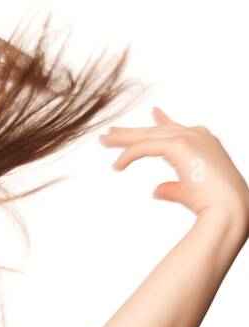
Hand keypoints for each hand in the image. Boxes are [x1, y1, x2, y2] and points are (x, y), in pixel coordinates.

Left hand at [101, 106, 248, 231]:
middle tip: (110, 132)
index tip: (153, 113)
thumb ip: (171, 188)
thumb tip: (156, 190)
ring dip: (123, 139)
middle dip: (132, 132)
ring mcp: (190, 137)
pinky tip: (117, 165)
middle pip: (156, 131)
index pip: (176, 129)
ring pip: (148, 135)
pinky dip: (128, 155)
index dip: (161, 122)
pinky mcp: (180, 145)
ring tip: (103, 141)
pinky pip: (145, 146)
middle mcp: (198, 134)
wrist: (227, 208)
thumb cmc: (211, 204)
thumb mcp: (187, 191)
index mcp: (203, 142)